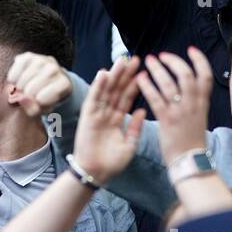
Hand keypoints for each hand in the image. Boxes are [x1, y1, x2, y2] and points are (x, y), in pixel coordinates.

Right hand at [6, 51, 71, 116]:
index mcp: (64, 84)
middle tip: (30, 96)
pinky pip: (15, 71)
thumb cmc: (46, 97)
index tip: (41, 101)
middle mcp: (55, 69)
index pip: (42, 98)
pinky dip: (12, 79)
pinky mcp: (28, 56)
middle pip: (30, 90)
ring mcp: (41, 60)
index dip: (37, 104)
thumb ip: (33, 109)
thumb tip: (21, 98)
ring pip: (22, 81)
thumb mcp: (44, 109)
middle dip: (26, 96)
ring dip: (19, 88)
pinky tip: (17, 82)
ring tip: (23, 90)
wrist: (47, 80)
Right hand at [71, 57, 144, 182]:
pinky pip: (94, 99)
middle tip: (134, 59)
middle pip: (117, 90)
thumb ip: (135, 128)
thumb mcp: (129, 145)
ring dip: (113, 76)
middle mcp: (107, 113)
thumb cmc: (112, 162)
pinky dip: (98, 86)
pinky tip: (103, 74)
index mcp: (117, 119)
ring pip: (106, 91)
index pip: (127, 98)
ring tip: (121, 61)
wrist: (96, 173)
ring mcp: (97, 114)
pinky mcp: (88, 117)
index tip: (143, 70)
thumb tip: (143, 110)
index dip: (134, 84)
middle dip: (125, 74)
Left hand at [134, 48, 213, 164]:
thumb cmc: (191, 140)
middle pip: (186, 75)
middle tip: (161, 55)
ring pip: (170, 84)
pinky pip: (156, 98)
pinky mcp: (167, 120)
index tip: (190, 50)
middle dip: (173, 61)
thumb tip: (188, 86)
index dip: (199, 60)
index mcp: (202, 103)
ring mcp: (181, 112)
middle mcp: (193, 104)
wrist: (190, 161)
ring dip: (158, 69)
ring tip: (148, 61)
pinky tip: (140, 79)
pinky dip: (148, 86)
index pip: (206, 76)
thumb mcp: (200, 116)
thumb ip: (195, 100)